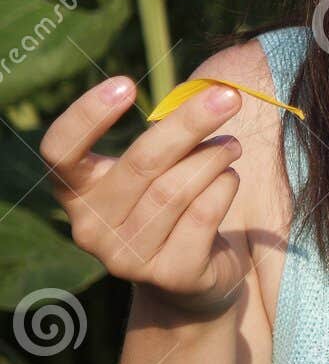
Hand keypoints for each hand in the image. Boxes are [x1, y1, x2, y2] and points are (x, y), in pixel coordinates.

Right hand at [41, 75, 249, 317]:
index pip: (61, 150)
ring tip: (232, 145)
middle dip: (189, 123)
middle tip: (228, 96)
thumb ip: (166, 137)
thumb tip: (210, 93)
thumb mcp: (157, 170)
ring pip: (176, 189)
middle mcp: (92, 227)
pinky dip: (224, 186)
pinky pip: (204, 214)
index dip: (86, 115)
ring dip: (214, 157)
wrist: (194, 279)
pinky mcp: (170, 274)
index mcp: (77, 192)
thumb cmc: (172, 205)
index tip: (126, 83)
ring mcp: (127, 257)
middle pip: (141, 163)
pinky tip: (230, 178)